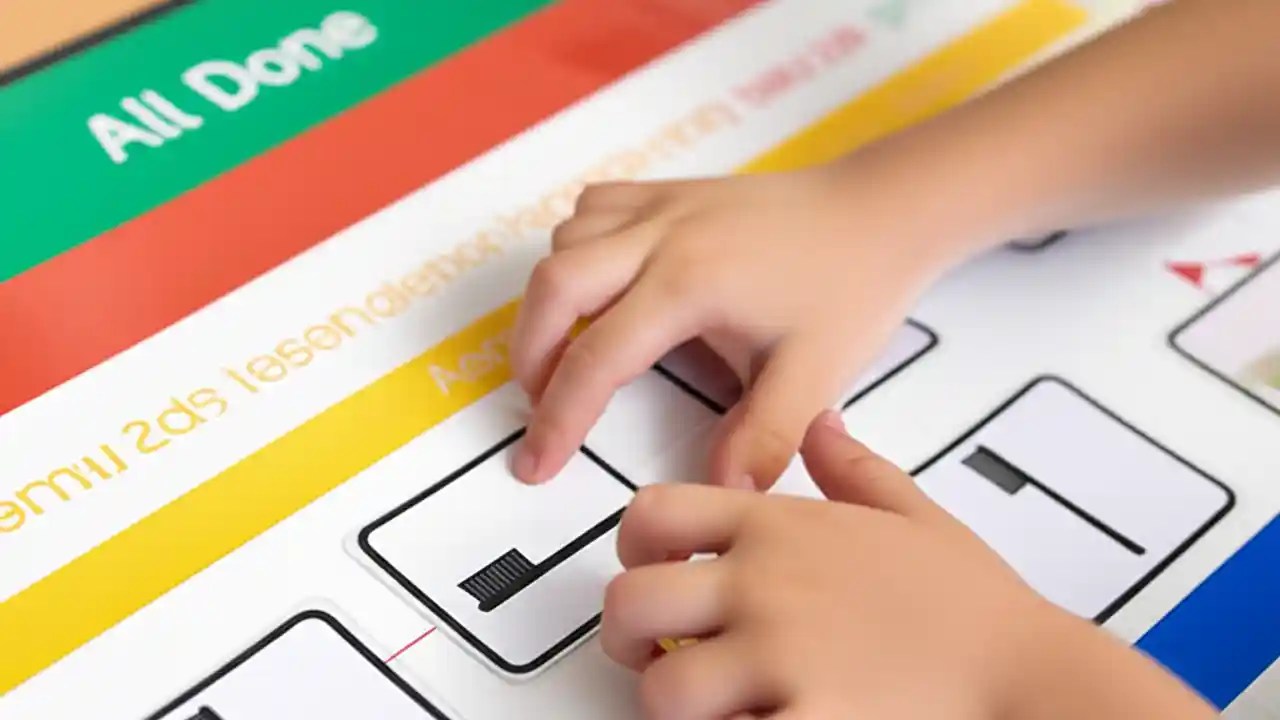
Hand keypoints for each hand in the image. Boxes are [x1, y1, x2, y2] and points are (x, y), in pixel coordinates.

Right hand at [509, 164, 963, 489]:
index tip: (535, 465)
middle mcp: (661, 235)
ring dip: (552, 300)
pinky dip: (577, 248)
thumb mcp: (816, 373)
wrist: (884, 211)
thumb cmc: (853, 285)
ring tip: (570, 352)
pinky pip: (594, 209)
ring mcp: (663, 205)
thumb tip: (719, 491)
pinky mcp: (671, 191)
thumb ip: (764, 437)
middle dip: (530, 353)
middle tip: (539, 404)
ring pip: (566, 241)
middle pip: (554, 286)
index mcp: (689, 283)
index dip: (556, 419)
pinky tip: (602, 285)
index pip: (597, 359)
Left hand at [601, 410, 1047, 718]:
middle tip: (653, 655)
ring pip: (663, 689)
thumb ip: (851, 465)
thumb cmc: (972, 602)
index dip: (632, 548)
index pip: (653, 513)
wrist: (1027, 669)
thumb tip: (821, 425)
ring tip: (706, 708)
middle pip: (632, 602)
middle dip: (626, 638)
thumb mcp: (910, 511)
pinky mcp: (808, 719)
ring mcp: (781, 654)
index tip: (649, 571)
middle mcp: (766, 583)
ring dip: (673, 707)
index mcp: (780, 527)